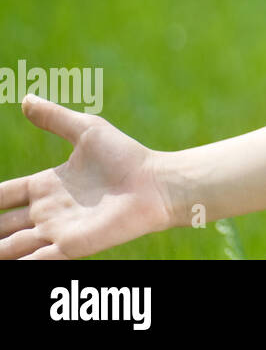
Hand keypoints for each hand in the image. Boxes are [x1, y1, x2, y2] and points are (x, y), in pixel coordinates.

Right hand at [0, 95, 174, 258]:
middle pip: (3, 226)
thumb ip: (54, 117)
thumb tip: (25, 98)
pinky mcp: (71, 246)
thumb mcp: (87, 130)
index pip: (4, 196)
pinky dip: (20, 262)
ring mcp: (58, 231)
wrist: (156, 182)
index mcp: (47, 185)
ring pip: (13, 246)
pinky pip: (37, 260)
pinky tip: (6, 261)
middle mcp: (48, 211)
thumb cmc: (126, 156)